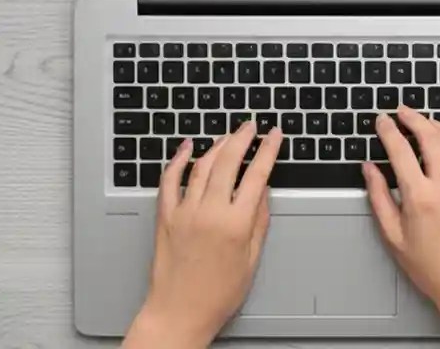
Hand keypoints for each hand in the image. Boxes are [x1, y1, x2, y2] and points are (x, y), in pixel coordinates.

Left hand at [123, 122, 282, 348]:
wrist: (179, 312)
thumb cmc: (217, 294)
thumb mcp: (252, 259)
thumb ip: (260, 221)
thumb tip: (262, 191)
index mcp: (236, 224)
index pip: (257, 174)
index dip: (268, 150)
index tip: (275, 135)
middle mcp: (209, 212)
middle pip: (228, 161)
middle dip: (242, 138)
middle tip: (250, 126)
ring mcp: (184, 212)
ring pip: (201, 166)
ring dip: (217, 146)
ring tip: (228, 136)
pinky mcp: (165, 217)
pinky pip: (170, 180)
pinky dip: (177, 160)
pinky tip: (186, 147)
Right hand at [363, 107, 439, 348]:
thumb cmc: (433, 268)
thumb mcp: (394, 237)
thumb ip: (379, 198)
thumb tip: (369, 169)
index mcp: (420, 197)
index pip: (400, 150)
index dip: (388, 130)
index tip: (383, 120)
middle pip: (429, 136)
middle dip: (413, 118)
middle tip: (402, 112)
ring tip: (427, 122)